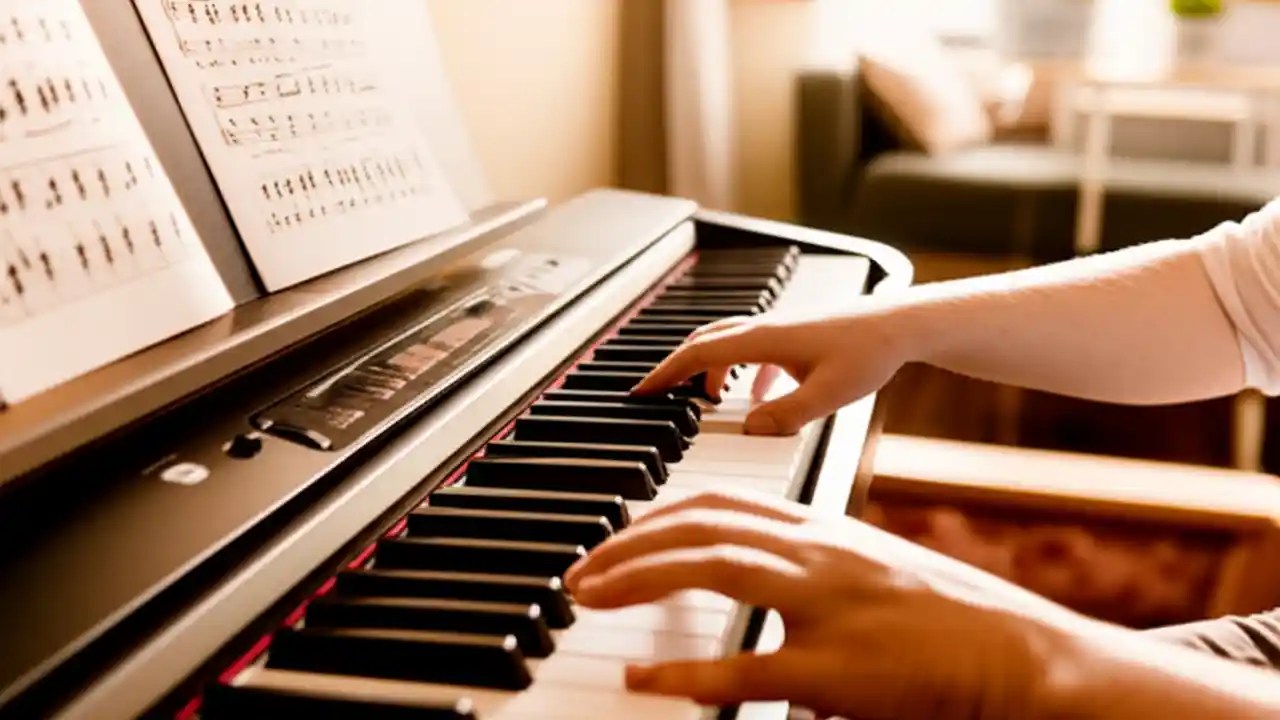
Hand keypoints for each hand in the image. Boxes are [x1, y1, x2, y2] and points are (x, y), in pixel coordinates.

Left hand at [563, 489, 1092, 719]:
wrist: (1020, 655)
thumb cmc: (947, 619)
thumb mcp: (869, 572)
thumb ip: (808, 566)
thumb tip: (750, 571)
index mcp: (825, 531)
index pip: (722, 500)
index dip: (658, 513)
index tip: (619, 533)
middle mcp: (820, 554)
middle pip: (702, 525)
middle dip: (630, 543)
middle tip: (583, 571)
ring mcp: (829, 606)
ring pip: (713, 568)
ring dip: (638, 578)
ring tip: (589, 598)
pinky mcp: (839, 669)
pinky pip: (745, 666)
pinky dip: (685, 670)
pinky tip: (645, 677)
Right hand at [630, 306, 912, 434]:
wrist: (903, 324)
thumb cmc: (871, 351)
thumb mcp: (829, 394)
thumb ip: (787, 416)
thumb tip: (749, 429)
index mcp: (764, 339)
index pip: (699, 353)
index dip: (666, 373)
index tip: (642, 391)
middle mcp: (766, 329)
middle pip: (705, 342)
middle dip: (678, 369)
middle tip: (659, 392)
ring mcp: (781, 330)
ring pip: (729, 344)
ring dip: (711, 371)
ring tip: (708, 402)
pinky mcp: (798, 336)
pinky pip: (756, 350)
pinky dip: (743, 371)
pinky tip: (757, 395)